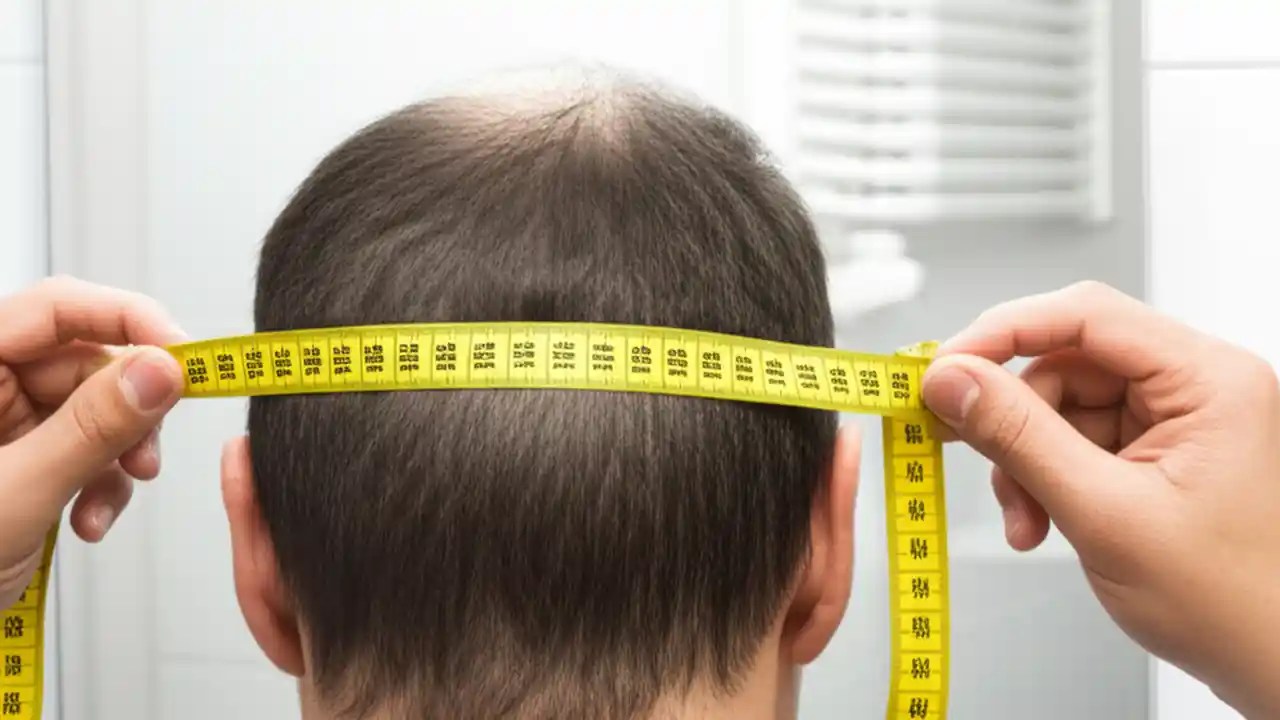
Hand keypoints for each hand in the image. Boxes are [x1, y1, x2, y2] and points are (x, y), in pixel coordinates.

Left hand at [0, 277, 185, 608]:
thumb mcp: (14, 494)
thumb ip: (92, 429)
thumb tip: (159, 372)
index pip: (56, 308)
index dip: (127, 320)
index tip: (184, 360)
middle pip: (86, 363)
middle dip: (130, 413)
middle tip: (151, 452)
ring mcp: (1, 425)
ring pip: (96, 411)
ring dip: (118, 459)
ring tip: (109, 502)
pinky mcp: (19, 459)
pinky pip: (84, 450)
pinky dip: (100, 485)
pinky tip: (87, 520)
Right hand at [921, 281, 1279, 718]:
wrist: (1270, 664)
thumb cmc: (1231, 602)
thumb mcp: (1103, 514)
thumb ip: (1019, 438)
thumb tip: (953, 382)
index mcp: (1207, 380)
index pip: (1086, 316)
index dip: (1002, 333)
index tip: (943, 368)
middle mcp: (1195, 386)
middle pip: (1066, 363)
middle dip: (1012, 419)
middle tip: (960, 446)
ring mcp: (1176, 419)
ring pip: (1060, 406)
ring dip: (1024, 461)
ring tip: (1025, 518)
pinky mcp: (1156, 451)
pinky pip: (1073, 441)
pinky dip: (1043, 479)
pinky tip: (1041, 520)